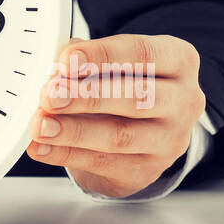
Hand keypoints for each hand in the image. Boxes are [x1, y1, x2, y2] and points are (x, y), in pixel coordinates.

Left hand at [25, 34, 205, 197]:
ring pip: (120, 135)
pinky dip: (65, 154)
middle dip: (86, 95)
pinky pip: (103, 163)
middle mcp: (183, 100)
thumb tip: (54, 68)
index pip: (142, 53)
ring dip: (73, 130)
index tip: (66, 59)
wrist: (145, 131)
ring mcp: (170, 139)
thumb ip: (86, 58)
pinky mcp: (148, 170)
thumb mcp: (113, 61)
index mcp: (178, 60)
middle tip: (50, 94)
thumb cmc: (127, 82)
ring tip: (40, 124)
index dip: (102, 56)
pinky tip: (41, 146)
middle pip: (136, 97)